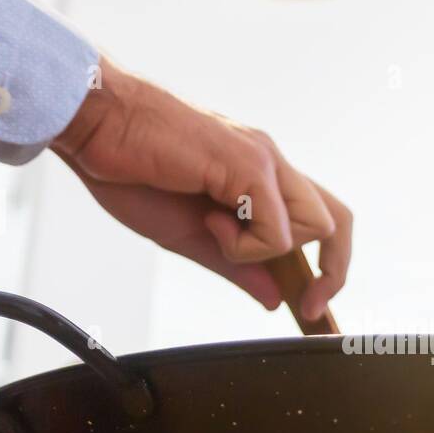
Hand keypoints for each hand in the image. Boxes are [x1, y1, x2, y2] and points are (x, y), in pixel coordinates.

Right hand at [51, 56, 351, 321]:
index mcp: (259, 175)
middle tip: (301, 302)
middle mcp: (270, 162)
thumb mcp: (190, 236)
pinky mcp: (248, 163)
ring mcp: (263, 159)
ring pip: (315, 225)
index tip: (311, 307)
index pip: (322, 218)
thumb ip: (236, 265)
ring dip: (268, 250)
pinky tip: (207, 222)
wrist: (95, 126)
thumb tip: (275, 297)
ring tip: (216, 232)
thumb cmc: (130, 170)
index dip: (330, 266)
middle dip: (330, 270)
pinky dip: (245, 244)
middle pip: (338, 220)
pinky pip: (276, 228)